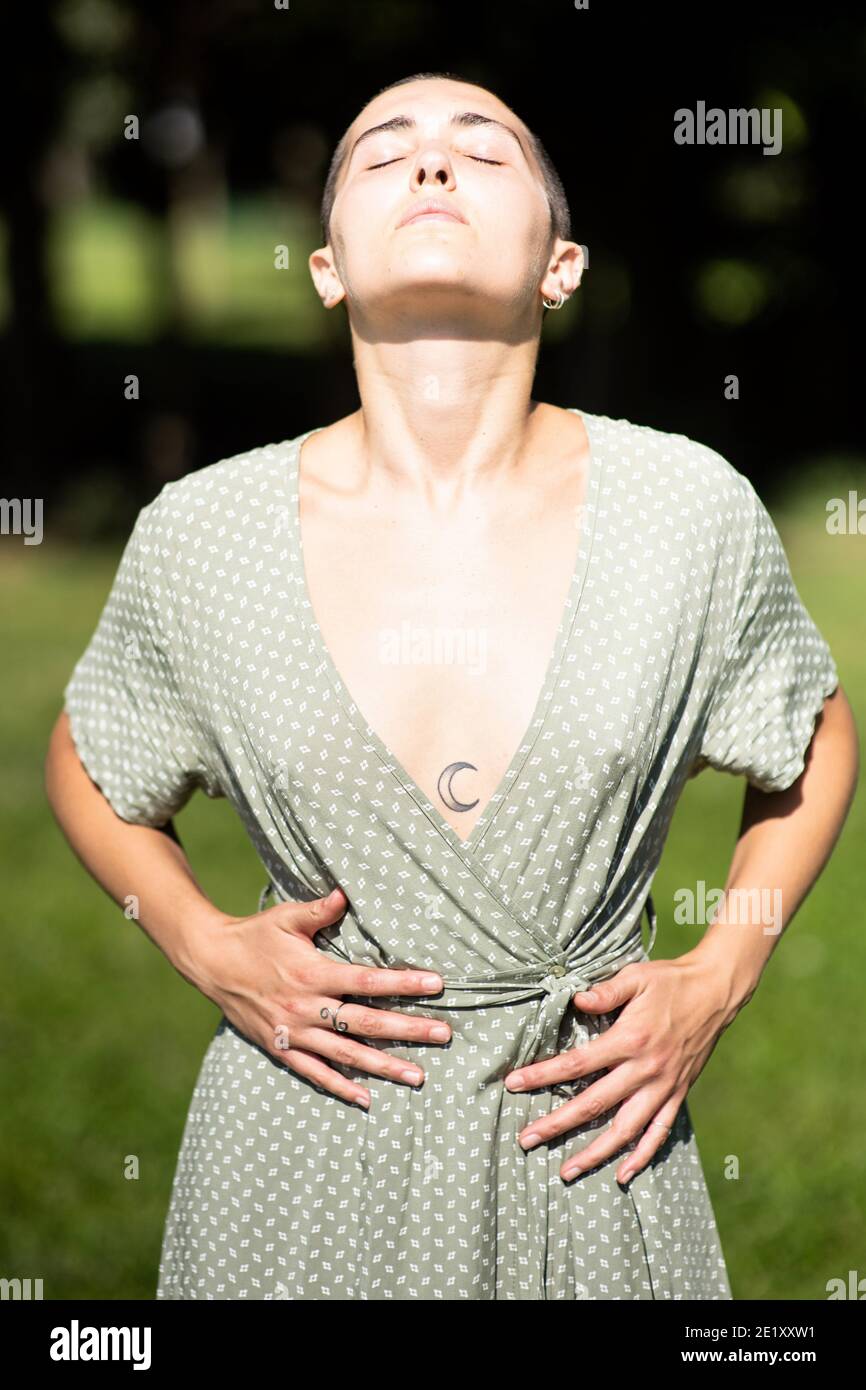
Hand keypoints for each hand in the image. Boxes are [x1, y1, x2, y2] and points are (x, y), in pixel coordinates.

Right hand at [185, 886, 450, 1107]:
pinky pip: (314, 1073)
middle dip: (407, 1030)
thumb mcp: (285, 917)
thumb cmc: (254, 935)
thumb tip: (346, 893)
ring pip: (346, 1055)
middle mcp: (306, 1008)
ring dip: (384, 1066)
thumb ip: (319, 910)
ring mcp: (293, 1032)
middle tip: (444, 1035)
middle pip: (365, 1023)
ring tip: (418, 1075)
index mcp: (312, 973)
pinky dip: (340, 1087)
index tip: (436, 984)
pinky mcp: (280, 1048)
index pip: (366, 981)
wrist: (211, 962)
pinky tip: (367, 1098)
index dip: (402, 983)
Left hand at [503, 951, 739, 1183]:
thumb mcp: (636, 977)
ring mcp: (663, 1086)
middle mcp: (645, 1069)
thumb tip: (577, 1001)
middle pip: (594, 1104)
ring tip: (567, 1171)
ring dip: (595, 1152)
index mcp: (629, 1040)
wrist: (715, 992)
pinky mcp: (678, 1094)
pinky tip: (622, 1174)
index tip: (513, 1084)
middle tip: (526, 1140)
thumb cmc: (669, 981)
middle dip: (557, 1124)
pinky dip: (642, 1156)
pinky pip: (659, 1132)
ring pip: (625, 1129)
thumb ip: (606, 991)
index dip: (542, 1076)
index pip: (577, 1064)